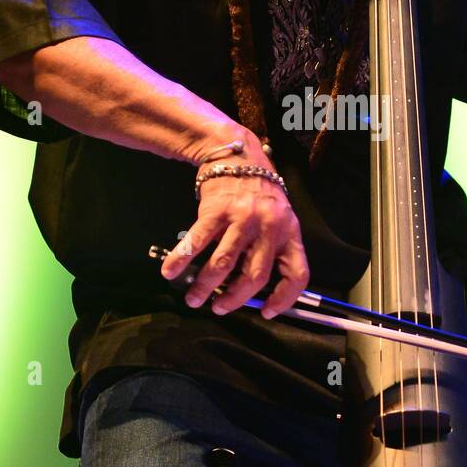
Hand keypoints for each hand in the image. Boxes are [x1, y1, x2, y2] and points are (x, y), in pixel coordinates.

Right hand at [159, 154, 309, 318]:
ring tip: (193, 298)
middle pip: (255, 275)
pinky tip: (170, 272)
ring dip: (206, 286)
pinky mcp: (217, 210)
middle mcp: (270, 227)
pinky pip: (198, 242)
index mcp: (289, 232)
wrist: (237, 156)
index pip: (296, 273)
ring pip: (225, 263)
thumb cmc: (259, 194)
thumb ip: (270, 249)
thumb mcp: (277, 219)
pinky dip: (182, 260)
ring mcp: (243, 218)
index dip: (283, 298)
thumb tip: (247, 290)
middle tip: (218, 308)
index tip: (266, 311)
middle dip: (235, 298)